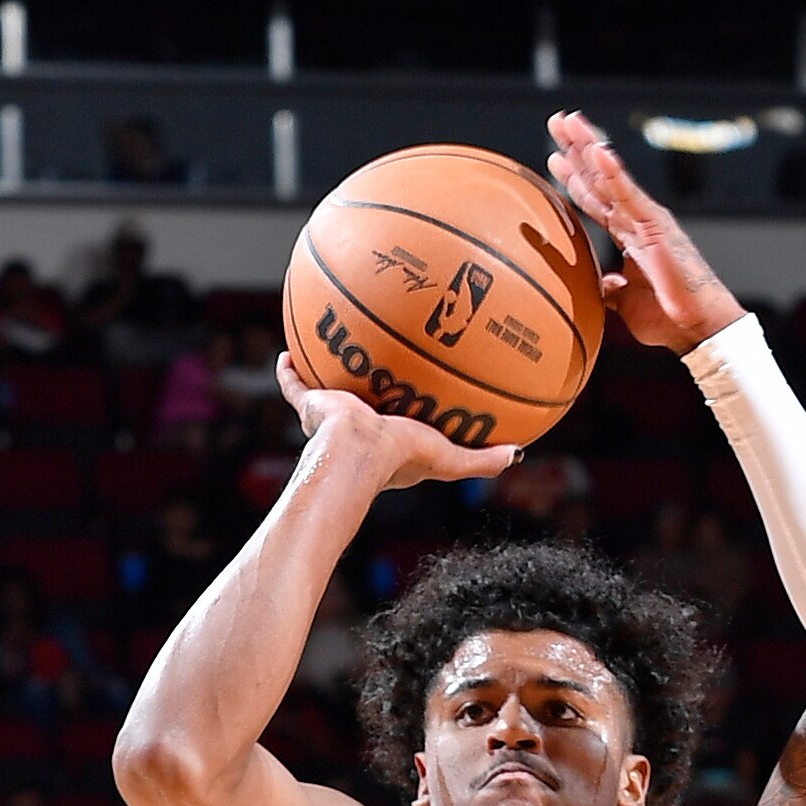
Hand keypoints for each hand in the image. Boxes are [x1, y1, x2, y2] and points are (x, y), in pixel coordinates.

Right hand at [276, 354, 521, 491]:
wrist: (356, 452)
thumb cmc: (400, 458)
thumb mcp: (450, 459)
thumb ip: (482, 460)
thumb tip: (517, 454)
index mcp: (389, 440)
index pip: (399, 420)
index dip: (406, 408)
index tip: (414, 392)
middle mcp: (360, 427)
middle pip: (364, 400)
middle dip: (369, 384)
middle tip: (375, 363)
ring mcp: (333, 415)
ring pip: (329, 390)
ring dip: (329, 370)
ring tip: (332, 345)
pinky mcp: (311, 405)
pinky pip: (294, 385)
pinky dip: (289, 371)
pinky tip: (288, 350)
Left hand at [544, 112, 746, 355]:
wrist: (697, 325)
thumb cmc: (668, 318)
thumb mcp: (626, 304)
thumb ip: (611, 290)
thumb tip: (596, 287)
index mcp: (631, 234)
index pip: (597, 200)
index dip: (576, 178)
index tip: (555, 157)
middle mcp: (637, 219)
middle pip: (600, 179)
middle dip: (577, 149)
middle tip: (557, 121)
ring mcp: (646, 218)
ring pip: (610, 178)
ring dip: (588, 148)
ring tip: (568, 122)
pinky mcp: (656, 225)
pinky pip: (629, 195)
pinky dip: (612, 173)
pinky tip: (597, 152)